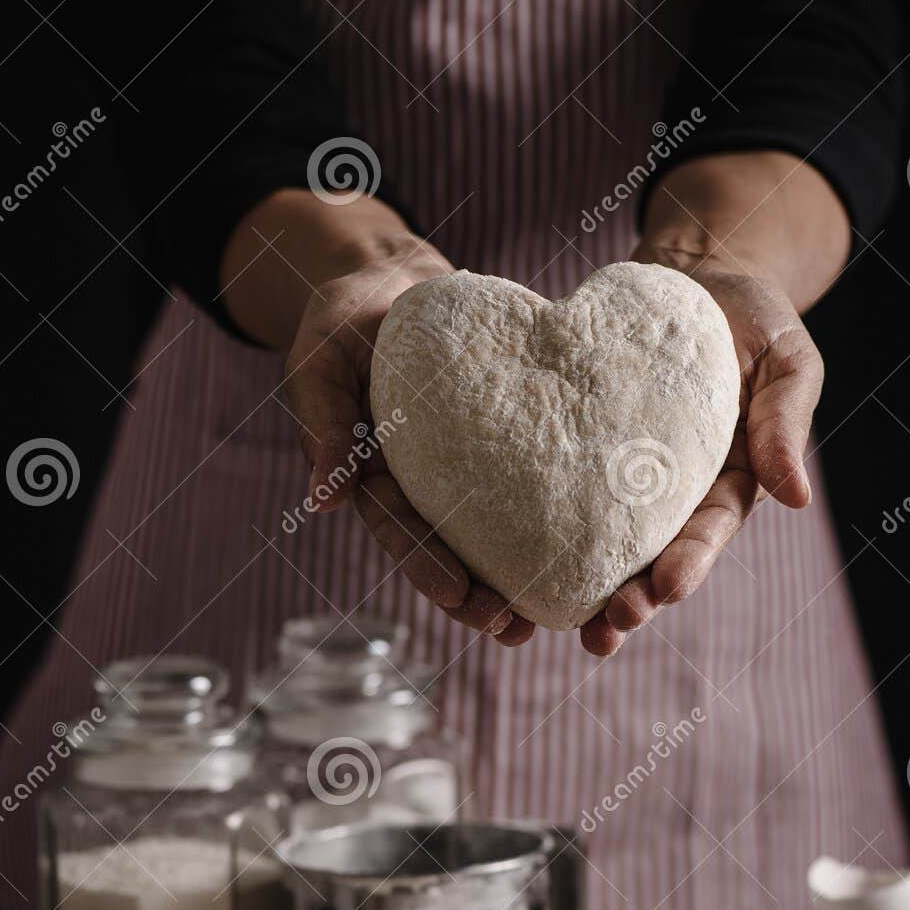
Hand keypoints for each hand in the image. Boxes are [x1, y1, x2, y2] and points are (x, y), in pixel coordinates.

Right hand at [283, 236, 534, 644]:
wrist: (390, 281)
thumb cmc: (340, 319)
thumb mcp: (319, 364)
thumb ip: (323, 425)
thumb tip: (324, 503)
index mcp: (376, 477)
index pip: (402, 532)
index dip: (428, 566)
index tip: (459, 594)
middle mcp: (422, 483)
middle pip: (451, 548)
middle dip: (479, 594)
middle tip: (514, 628)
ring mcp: (461, 467)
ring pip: (492, 529)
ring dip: (518, 574)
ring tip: (555, 615)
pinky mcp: (503, 439)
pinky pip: (528, 478)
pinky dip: (553, 512)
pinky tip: (589, 542)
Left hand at [579, 152, 846, 656]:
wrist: (689, 280)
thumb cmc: (748, 317)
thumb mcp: (787, 358)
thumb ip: (785, 420)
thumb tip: (798, 499)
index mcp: (727, 480)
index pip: (709, 531)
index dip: (689, 562)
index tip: (667, 588)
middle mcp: (673, 494)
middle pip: (651, 559)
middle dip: (632, 600)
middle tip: (607, 628)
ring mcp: (625, 480)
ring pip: (602, 546)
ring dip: (584, 590)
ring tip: (558, 625)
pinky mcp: (581, 455)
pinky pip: (558, 496)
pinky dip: (537, 532)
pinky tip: (508, 565)